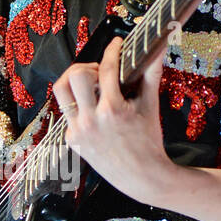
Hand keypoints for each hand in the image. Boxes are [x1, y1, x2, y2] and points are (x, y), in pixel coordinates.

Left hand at [52, 35, 177, 203]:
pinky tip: (94, 110)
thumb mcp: (150, 106)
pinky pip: (68, 112)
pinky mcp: (71, 139)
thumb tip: (158, 49)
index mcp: (112, 110)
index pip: (106, 69)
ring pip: (62, 91)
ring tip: (90, 86)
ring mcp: (78, 131)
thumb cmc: (148, 141)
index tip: (116, 44)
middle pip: (75, 75)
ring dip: (73, 82)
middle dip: (88, 67)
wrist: (141, 176)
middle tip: (99, 72)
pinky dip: (80, 106)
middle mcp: (91, 120)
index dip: (112, 50)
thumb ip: (152, 74)